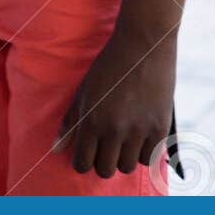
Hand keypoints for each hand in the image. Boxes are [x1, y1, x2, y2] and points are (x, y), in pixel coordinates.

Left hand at [55, 26, 175, 179]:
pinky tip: (139, 136)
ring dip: (122, 157)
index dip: (83, 161)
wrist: (142, 44)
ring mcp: (138, 130)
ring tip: (122, 140)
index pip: (82, 163)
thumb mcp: (84, 89)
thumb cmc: (109, 65)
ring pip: (127, 167)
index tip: (87, 154)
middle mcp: (114, 129)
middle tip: (105, 147)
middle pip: (105, 170)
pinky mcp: (159, 128)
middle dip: (102, 161)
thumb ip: (70, 121)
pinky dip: (142, 152)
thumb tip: (55, 150)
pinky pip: (148, 159)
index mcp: (91, 119)